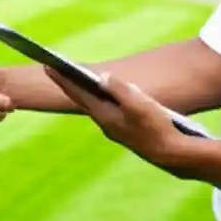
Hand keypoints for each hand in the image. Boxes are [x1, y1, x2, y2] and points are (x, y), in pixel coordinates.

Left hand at [43, 67, 178, 163]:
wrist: (173, 156)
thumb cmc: (157, 128)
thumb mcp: (139, 105)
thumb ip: (120, 89)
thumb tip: (102, 76)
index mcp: (104, 115)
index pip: (77, 92)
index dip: (62, 78)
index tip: (47, 65)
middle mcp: (105, 123)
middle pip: (81, 98)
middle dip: (67, 83)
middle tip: (52, 69)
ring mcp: (114, 128)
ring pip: (92, 105)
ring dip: (81, 91)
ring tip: (73, 79)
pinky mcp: (125, 131)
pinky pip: (105, 111)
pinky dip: (98, 99)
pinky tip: (102, 96)